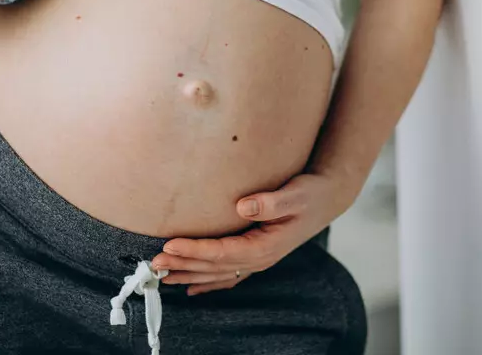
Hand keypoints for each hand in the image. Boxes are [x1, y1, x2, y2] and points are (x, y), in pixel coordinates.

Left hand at [151, 172, 359, 295]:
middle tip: (153, 264)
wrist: (327, 199)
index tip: (170, 245)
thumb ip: (271, 201)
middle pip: (214, 267)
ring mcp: (258, 260)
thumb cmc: (310, 193)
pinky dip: (207, 283)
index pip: (223, 252)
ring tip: (161, 276)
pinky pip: (227, 276)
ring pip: (217, 274)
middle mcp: (260, 258)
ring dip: (188, 275)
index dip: (195, 251)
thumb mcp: (296, 193)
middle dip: (183, 265)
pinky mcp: (256, 256)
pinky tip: (190, 288)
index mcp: (267, 246)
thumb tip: (243, 205)